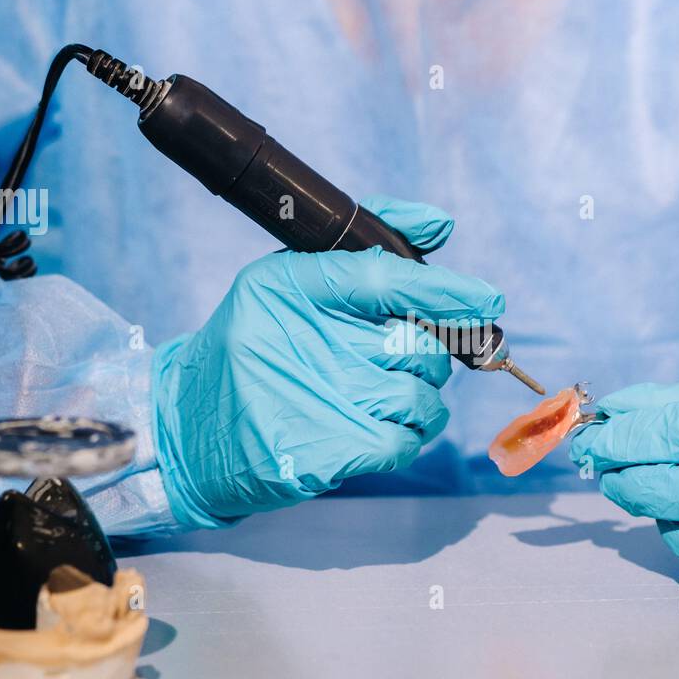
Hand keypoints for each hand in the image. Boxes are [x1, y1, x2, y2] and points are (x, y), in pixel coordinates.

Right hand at [153, 195, 502, 526]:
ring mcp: (318, 400)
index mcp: (292, 285)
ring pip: (420, 395)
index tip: (488, 299)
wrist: (190, 431)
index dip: (447, 289)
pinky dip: (407, 433)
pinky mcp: (327, 453)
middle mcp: (305, 338)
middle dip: (429, 353)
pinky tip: (378, 424)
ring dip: (419, 396)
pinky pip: (406, 440)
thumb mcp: (288, 281)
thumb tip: (441, 224)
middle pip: (417, 343)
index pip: (387, 277)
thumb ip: (367, 249)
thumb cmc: (253, 347)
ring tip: (382, 392)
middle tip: (401, 358)